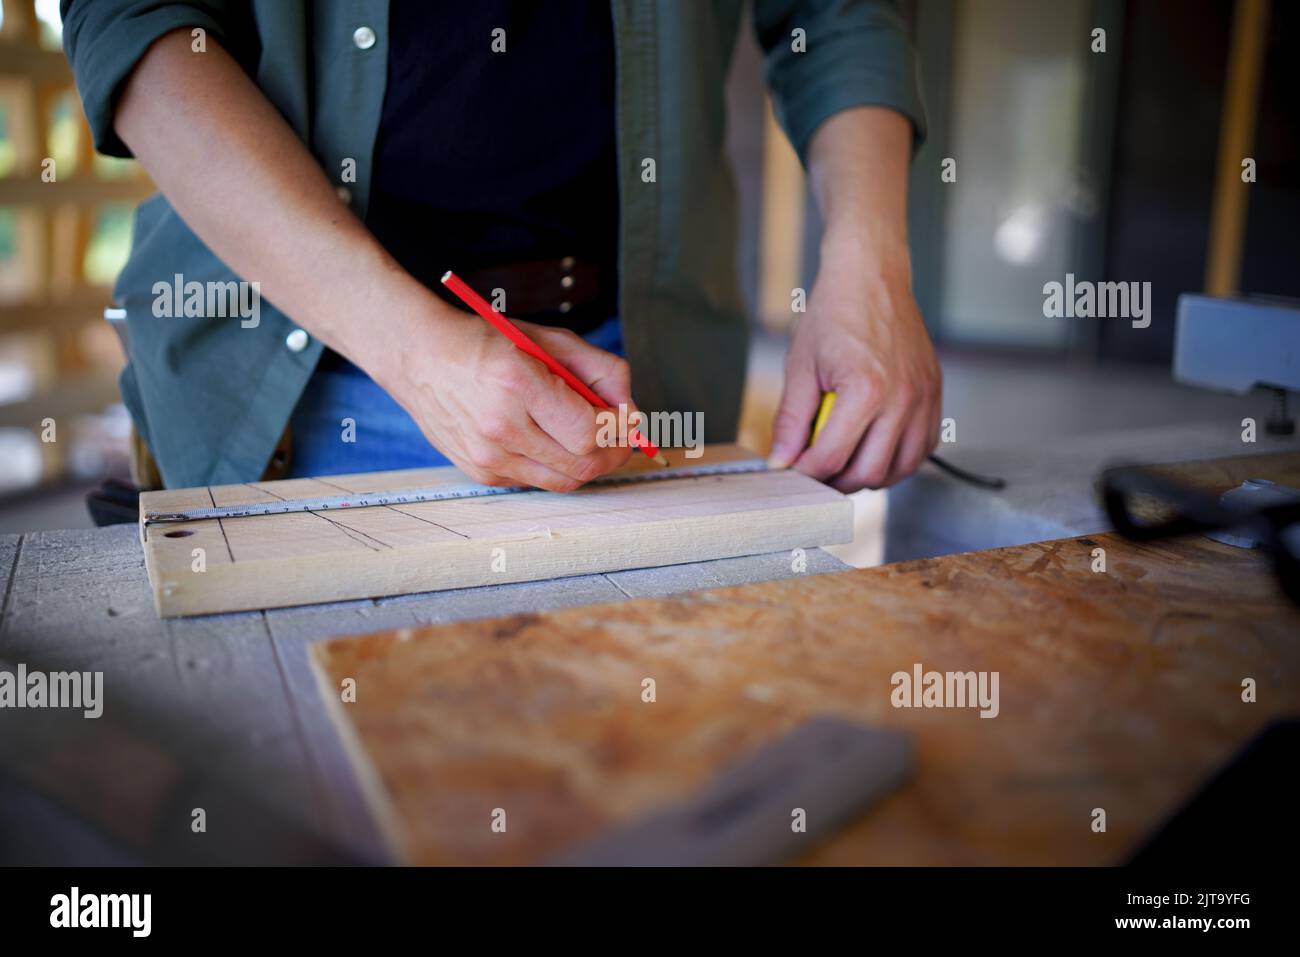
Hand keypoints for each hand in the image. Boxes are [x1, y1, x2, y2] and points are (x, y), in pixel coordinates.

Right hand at [370, 300, 634, 490]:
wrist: (419, 357)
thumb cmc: (487, 342)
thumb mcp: (549, 339)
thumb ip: (601, 371)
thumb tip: (631, 413)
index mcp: (517, 383)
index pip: (588, 433)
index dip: (617, 431)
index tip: (624, 418)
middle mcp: (499, 426)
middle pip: (581, 465)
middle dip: (613, 453)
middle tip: (620, 436)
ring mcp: (487, 456)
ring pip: (563, 480)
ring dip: (587, 463)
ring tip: (588, 438)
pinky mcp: (480, 472)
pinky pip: (537, 481)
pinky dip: (554, 465)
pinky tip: (547, 439)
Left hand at [768, 238, 940, 491]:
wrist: (872, 276)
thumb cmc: (835, 313)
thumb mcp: (800, 366)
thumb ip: (790, 420)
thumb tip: (782, 460)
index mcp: (865, 391)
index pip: (831, 458)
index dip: (805, 472)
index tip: (791, 470)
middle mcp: (901, 399)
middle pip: (867, 473)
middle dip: (835, 481)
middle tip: (814, 471)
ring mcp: (923, 398)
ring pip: (899, 469)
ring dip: (868, 476)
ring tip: (843, 462)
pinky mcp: (934, 394)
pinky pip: (921, 448)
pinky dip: (898, 459)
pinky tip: (874, 448)